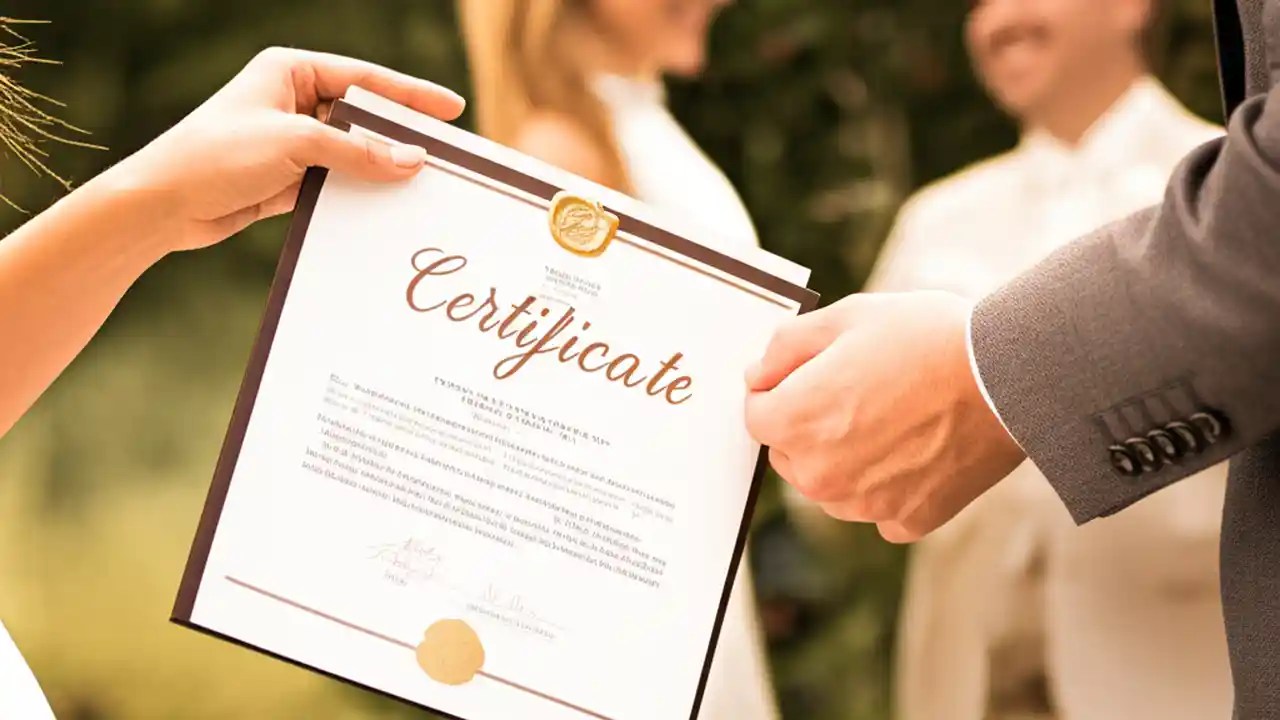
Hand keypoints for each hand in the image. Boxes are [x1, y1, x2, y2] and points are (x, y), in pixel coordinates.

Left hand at [108, 47, 464, 251]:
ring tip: (423, 185)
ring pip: (352, 152)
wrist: (162, 204)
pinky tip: (387, 206)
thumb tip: (414, 160)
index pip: (364, 79)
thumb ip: (358, 151)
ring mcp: (291, 142)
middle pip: (362, 116)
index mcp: (289, 70)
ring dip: (380, 169)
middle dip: (400, 136)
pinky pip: (337, 182)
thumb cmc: (215, 156)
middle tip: (446, 152)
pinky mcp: (287, 178)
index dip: (411, 95)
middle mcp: (292, 101)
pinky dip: (359, 193)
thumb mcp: (295, 145)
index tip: (452, 108)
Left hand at [743, 291, 1024, 542]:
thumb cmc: (927, 337)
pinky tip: (919, 448)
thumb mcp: (846, 317)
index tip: (814, 373)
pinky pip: (879, 509)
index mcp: (796, 422)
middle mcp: (821, 474)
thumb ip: (786, 347)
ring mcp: (864, 506)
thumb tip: (757, 376)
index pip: (757, 414)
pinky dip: (891, 485)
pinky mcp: (907, 521)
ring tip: (895, 415)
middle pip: (790, 453)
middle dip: (809, 425)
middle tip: (860, 389)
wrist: (1008, 376)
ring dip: (846, 458)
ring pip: (831, 485)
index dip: (780, 389)